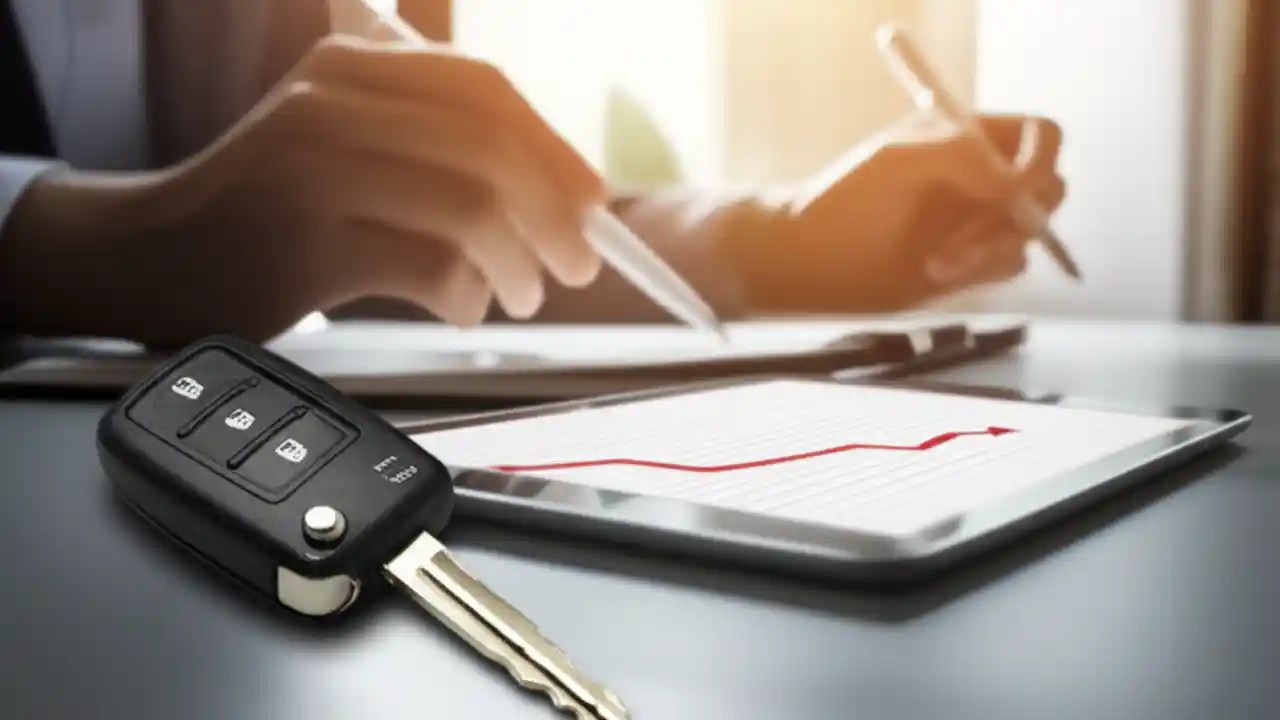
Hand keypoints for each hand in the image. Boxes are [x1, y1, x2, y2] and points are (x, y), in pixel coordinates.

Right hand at [0, 37, 603, 345]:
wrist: (154, 257)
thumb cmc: (271, 208)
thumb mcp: (344, 140)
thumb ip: (434, 141)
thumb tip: (564, 185)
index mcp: (354, 66)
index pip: (484, 90)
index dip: (553, 147)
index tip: (591, 200)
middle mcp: (334, 102)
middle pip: (490, 147)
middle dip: (555, 214)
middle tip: (577, 263)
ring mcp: (315, 169)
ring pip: (471, 208)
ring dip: (517, 264)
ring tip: (518, 293)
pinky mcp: (306, 245)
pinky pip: (430, 267)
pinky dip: (466, 296)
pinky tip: (462, 307)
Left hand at [731, 112, 1065, 311]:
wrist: (809, 262)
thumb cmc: (844, 202)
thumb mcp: (901, 161)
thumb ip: (964, 157)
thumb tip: (1018, 182)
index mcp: (968, 136)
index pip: (1039, 136)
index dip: (1039, 160)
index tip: (1015, 189)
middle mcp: (982, 177)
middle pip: (1048, 187)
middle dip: (1017, 214)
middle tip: (969, 233)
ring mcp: (979, 222)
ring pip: (1029, 232)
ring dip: (991, 248)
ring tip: (938, 260)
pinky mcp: (972, 264)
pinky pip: (1010, 265)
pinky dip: (982, 270)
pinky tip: (935, 272)